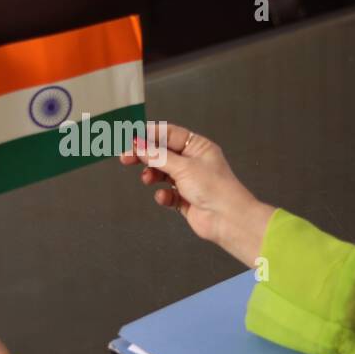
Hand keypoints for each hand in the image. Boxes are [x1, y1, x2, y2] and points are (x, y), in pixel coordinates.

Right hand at [119, 122, 275, 265]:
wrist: (228, 219)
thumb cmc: (216, 189)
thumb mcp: (183, 166)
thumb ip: (158, 156)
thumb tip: (139, 145)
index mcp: (198, 147)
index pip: (169, 134)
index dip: (149, 134)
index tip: (131, 137)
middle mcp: (194, 162)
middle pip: (163, 154)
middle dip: (145, 156)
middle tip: (126, 157)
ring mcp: (189, 181)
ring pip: (163, 173)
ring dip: (153, 175)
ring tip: (148, 179)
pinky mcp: (186, 199)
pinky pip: (167, 193)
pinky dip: (163, 195)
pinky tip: (164, 197)